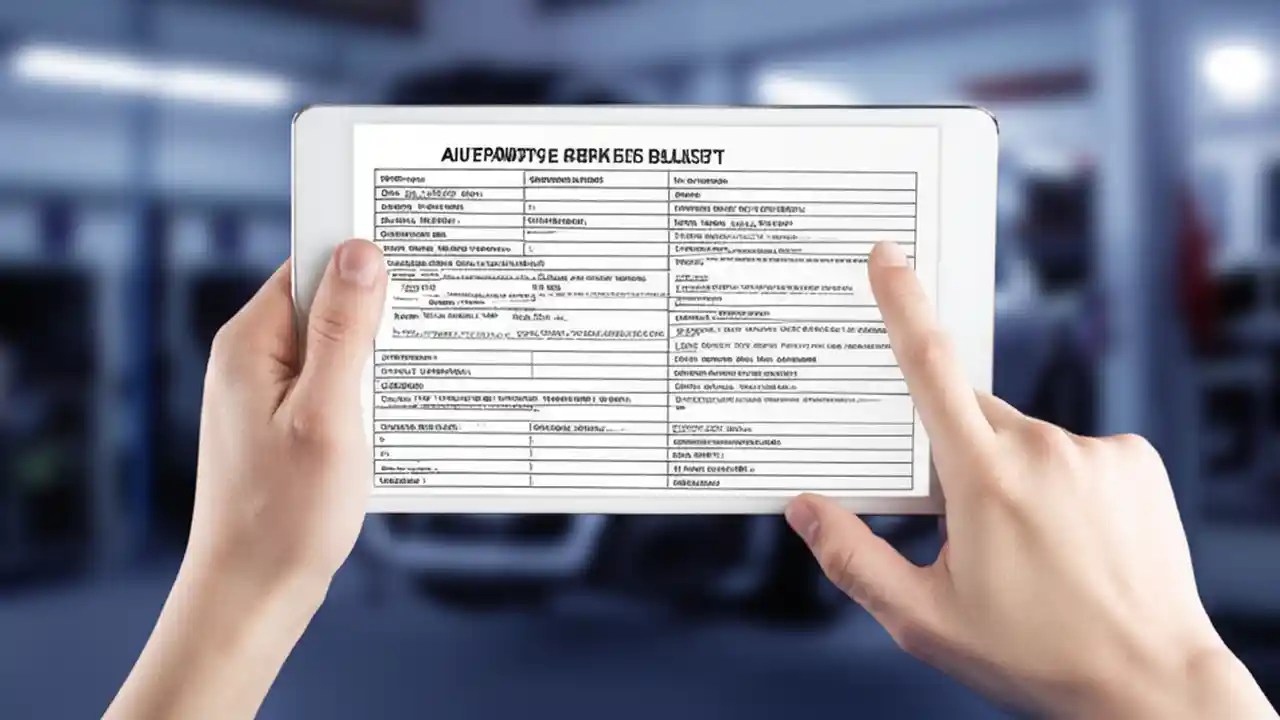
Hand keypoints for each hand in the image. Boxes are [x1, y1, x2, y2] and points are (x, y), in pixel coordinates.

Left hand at [107, 239, 385, 718]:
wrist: (253, 594)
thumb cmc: (286, 514)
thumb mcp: (326, 415)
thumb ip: (345, 333)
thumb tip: (363, 253)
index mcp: (251, 343)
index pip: (312, 263)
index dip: (364, 251)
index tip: (418, 248)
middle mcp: (252, 358)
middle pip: (328, 301)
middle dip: (382, 305)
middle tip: (439, 312)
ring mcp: (266, 392)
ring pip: (337, 344)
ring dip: (380, 352)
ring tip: (424, 365)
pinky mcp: (285, 423)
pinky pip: (334, 382)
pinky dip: (369, 387)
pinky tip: (400, 407)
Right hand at [784, 242, 1274, 718]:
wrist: (1151, 683)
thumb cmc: (1034, 655)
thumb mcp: (924, 617)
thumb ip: (853, 556)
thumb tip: (804, 509)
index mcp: (982, 477)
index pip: (930, 369)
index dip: (903, 305)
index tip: (889, 257)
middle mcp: (1041, 447)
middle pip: (970, 415)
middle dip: (954, 453)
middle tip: (969, 527)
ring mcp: (1094, 452)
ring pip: (1022, 437)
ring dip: (1009, 472)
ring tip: (1031, 549)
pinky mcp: (1135, 461)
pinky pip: (1074, 451)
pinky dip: (1061, 480)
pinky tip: (1072, 537)